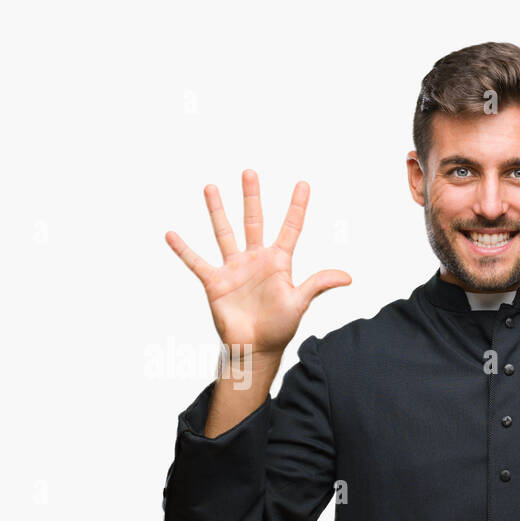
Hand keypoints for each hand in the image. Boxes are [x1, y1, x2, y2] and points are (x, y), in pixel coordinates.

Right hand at [165, 169, 350, 357]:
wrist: (255, 348)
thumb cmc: (279, 327)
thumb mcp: (300, 302)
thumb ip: (319, 284)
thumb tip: (348, 277)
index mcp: (278, 262)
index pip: (291, 228)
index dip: (297, 207)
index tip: (303, 184)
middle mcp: (255, 260)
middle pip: (254, 221)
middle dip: (252, 197)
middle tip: (250, 172)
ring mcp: (234, 268)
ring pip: (224, 233)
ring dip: (217, 211)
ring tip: (211, 188)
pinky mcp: (215, 282)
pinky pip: (196, 262)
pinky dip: (183, 250)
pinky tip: (171, 234)